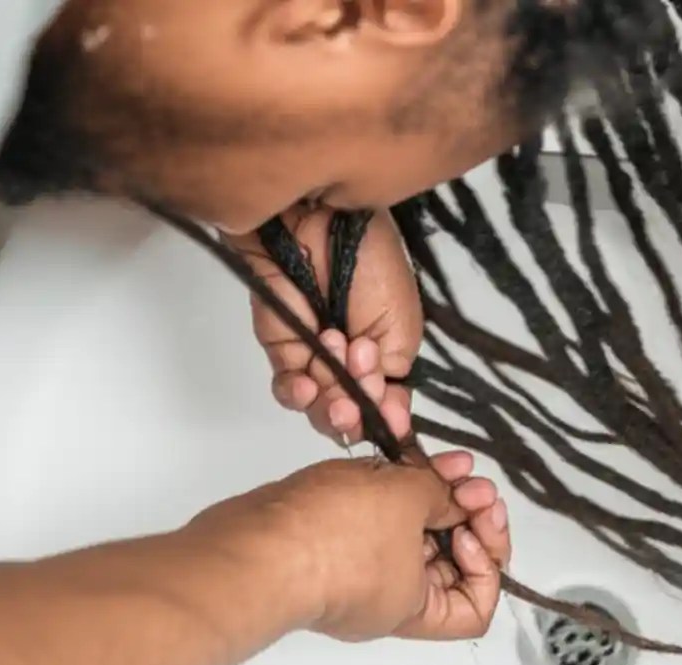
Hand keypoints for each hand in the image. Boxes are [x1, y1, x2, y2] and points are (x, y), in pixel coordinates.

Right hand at [188, 451, 510, 642]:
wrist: (252, 543)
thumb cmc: (332, 541)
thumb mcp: (408, 503)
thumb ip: (441, 494)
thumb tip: (456, 496)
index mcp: (416, 607)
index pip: (477, 604)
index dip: (491, 560)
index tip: (478, 521)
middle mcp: (389, 594)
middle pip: (447, 559)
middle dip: (463, 513)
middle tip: (470, 480)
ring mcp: (356, 565)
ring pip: (408, 530)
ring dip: (432, 493)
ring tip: (444, 461)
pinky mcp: (327, 537)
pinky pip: (373, 513)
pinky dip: (393, 486)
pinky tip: (404, 455)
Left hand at [229, 206, 423, 443]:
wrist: (321, 223)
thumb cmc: (371, 263)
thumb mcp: (401, 324)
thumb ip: (393, 373)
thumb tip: (389, 415)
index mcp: (384, 356)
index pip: (384, 406)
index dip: (387, 421)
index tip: (393, 424)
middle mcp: (348, 363)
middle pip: (350, 415)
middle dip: (358, 415)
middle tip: (362, 400)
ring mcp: (313, 356)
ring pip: (318, 408)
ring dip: (332, 406)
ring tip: (342, 383)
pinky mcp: (280, 346)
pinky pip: (287, 387)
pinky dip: (299, 394)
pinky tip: (310, 384)